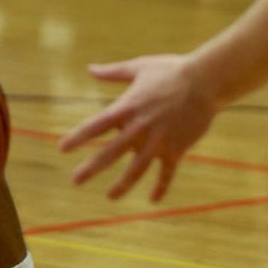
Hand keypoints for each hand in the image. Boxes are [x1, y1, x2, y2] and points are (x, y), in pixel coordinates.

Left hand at [58, 54, 216, 200]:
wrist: (205, 81)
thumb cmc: (171, 70)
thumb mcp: (139, 67)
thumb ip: (113, 72)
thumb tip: (90, 69)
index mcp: (127, 107)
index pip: (96, 125)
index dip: (78, 137)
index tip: (62, 148)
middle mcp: (140, 127)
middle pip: (111, 152)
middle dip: (91, 168)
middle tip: (75, 181)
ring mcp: (158, 140)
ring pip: (137, 168)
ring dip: (123, 184)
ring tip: (110, 197)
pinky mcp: (176, 148)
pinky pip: (167, 172)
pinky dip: (161, 186)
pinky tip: (153, 200)